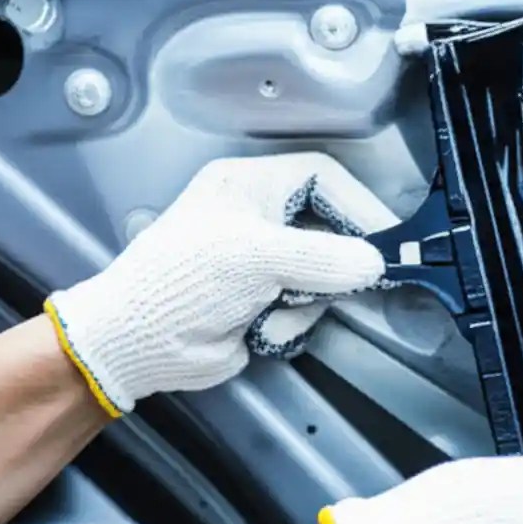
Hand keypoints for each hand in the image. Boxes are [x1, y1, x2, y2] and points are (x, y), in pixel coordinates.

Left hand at [45, 152, 393, 415]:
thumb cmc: (182, 283)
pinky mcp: (264, 302)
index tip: (386, 238)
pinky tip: (260, 329)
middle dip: (334, 262)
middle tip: (352, 282)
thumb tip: (375, 263)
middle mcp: (259, 216)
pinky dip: (291, 322)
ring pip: (324, 275)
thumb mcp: (257, 257)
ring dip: (307, 300)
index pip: (324, 178)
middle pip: (332, 228)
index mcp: (250, 184)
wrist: (135, 345)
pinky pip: (307, 308)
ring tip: (274, 310)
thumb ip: (324, 256)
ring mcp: (263, 262)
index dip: (360, 204)